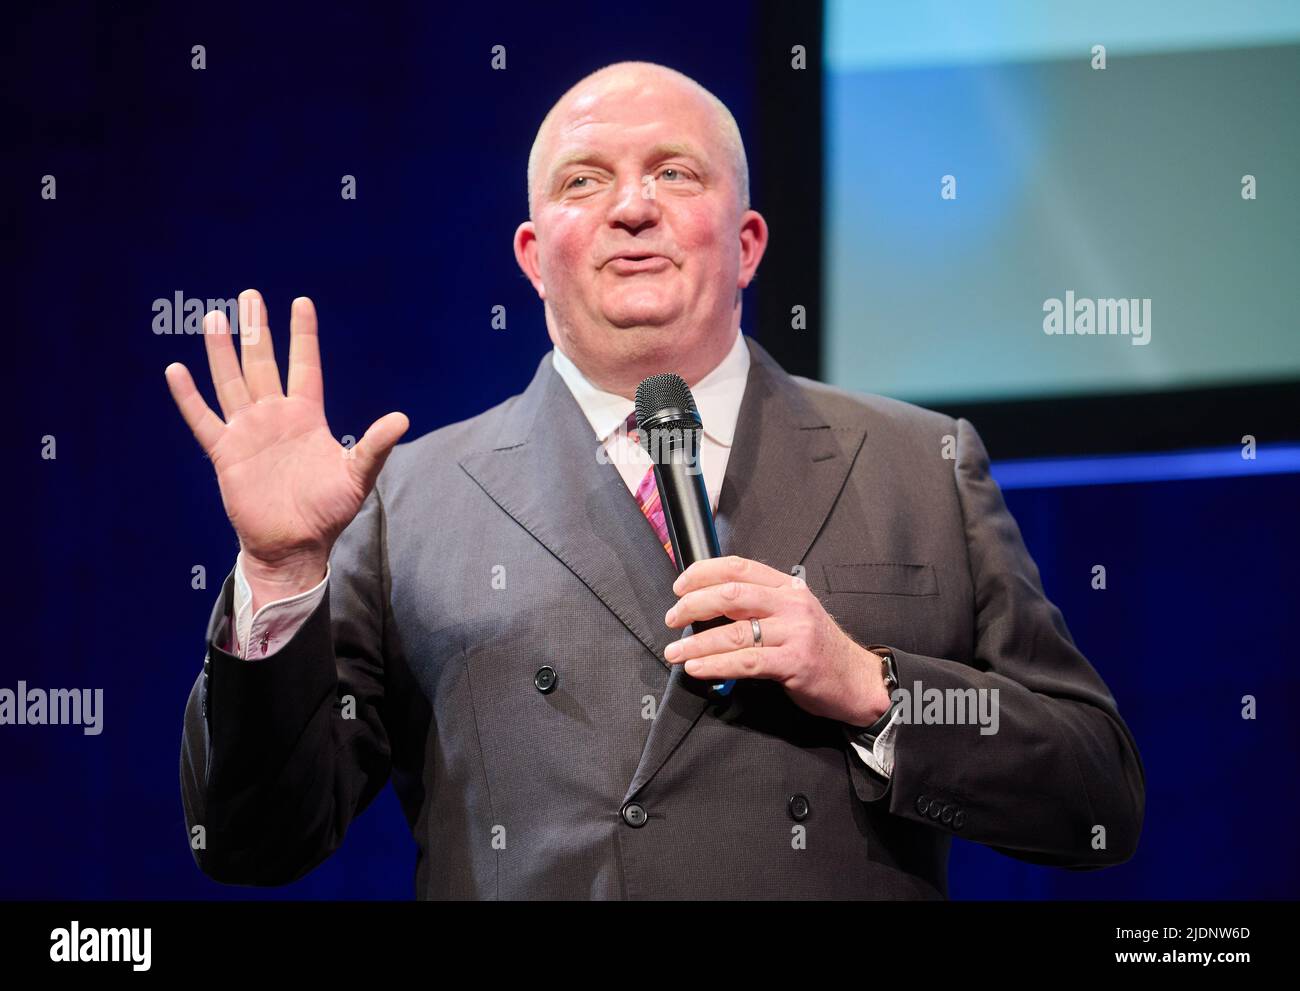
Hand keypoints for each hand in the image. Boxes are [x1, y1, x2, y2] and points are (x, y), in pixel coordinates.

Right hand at [164, 290, 407, 594]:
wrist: (296, 545)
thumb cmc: (328, 512)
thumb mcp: (357, 475)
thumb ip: (374, 445)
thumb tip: (402, 418)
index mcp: (307, 416)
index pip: (305, 365)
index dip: (303, 335)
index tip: (301, 302)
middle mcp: (275, 416)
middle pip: (263, 363)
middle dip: (257, 330)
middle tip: (248, 295)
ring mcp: (248, 432)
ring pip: (232, 382)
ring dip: (222, 352)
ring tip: (214, 318)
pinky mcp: (225, 453)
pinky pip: (203, 419)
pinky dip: (189, 396)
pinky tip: (176, 370)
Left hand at [663, 555, 891, 725]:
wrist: (857, 680)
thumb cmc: (819, 648)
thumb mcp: (793, 614)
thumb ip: (759, 605)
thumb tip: (709, 604)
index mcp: (787, 587)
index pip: (739, 567)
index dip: (703, 572)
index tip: (680, 585)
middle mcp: (791, 604)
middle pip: (731, 595)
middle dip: (693, 605)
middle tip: (673, 618)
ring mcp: (795, 633)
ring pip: (735, 631)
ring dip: (697, 642)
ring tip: (675, 651)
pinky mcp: (795, 662)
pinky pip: (747, 661)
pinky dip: (716, 664)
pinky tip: (697, 668)